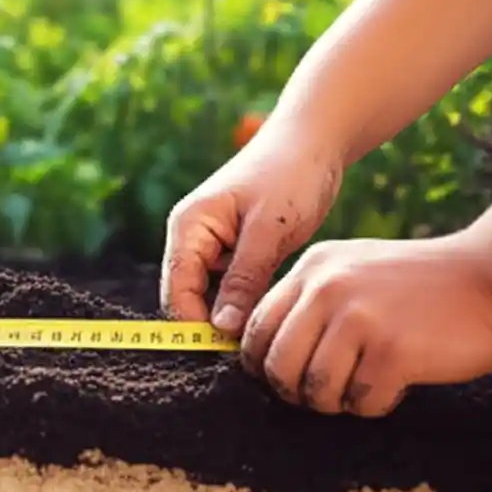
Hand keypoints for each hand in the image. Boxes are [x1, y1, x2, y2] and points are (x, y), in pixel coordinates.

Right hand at [161, 124, 343, 335]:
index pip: (177, 290)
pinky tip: (271, 314)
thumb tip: (220, 327)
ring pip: (211, 296)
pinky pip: (231, 288)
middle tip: (252, 349)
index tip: (229, 350)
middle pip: (188, 297)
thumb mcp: (269, 229)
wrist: (314, 141)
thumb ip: (243, 279)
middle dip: (213, 324)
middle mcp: (192, 238)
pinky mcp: (234, 251)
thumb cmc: (290, 175)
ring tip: (264, 334)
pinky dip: (246, 303)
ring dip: (232, 315)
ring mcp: (212, 245)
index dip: (195, 323)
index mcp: (188, 227)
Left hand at [241, 234, 491, 416]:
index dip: (259, 364)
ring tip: (359, 389)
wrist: (489, 279)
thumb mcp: (351, 268)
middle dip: (292, 392)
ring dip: (335, 402)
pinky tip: (393, 387)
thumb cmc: (419, 284)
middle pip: (277, 365)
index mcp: (312, 268)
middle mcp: (328, 289)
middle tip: (317, 395)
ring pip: (315, 389)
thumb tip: (263, 348)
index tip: (277, 379)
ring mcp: (360, 319)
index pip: (256, 327)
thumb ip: (309, 297)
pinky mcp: (394, 352)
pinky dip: (373, 405)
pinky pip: (360, 401)